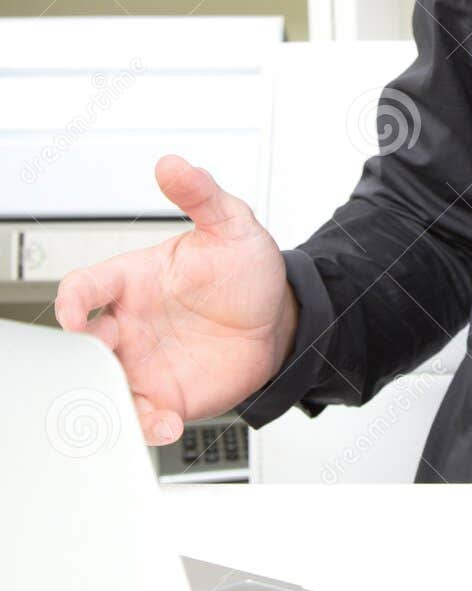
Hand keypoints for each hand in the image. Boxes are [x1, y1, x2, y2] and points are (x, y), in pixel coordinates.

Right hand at [54, 155, 296, 445]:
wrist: (279, 315)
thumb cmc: (244, 269)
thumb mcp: (230, 224)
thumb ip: (201, 194)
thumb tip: (173, 164)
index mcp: (134, 280)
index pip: (86, 287)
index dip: (74, 301)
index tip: (77, 314)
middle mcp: (130, 324)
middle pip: (84, 345)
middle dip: (83, 358)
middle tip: (104, 364)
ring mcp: (144, 362)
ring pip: (106, 387)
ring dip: (108, 401)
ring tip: (132, 407)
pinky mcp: (166, 395)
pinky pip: (142, 417)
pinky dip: (146, 426)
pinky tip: (166, 424)